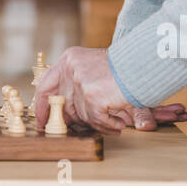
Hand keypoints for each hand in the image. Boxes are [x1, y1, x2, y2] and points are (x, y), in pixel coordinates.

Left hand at [34, 46, 186, 135]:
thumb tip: (64, 115)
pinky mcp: (93, 96)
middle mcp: (71, 69)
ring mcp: (81, 82)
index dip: (41, 106)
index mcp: (70, 59)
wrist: (145, 64)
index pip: (46, 85)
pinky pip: (97, 121)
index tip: (41, 121)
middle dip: (77, 121)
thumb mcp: (95, 69)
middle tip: (92, 125)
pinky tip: (119, 121)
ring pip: (83, 116)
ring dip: (100, 123)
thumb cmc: (125, 68)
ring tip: (115, 122)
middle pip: (65, 106)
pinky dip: (110, 125)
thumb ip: (77, 87)